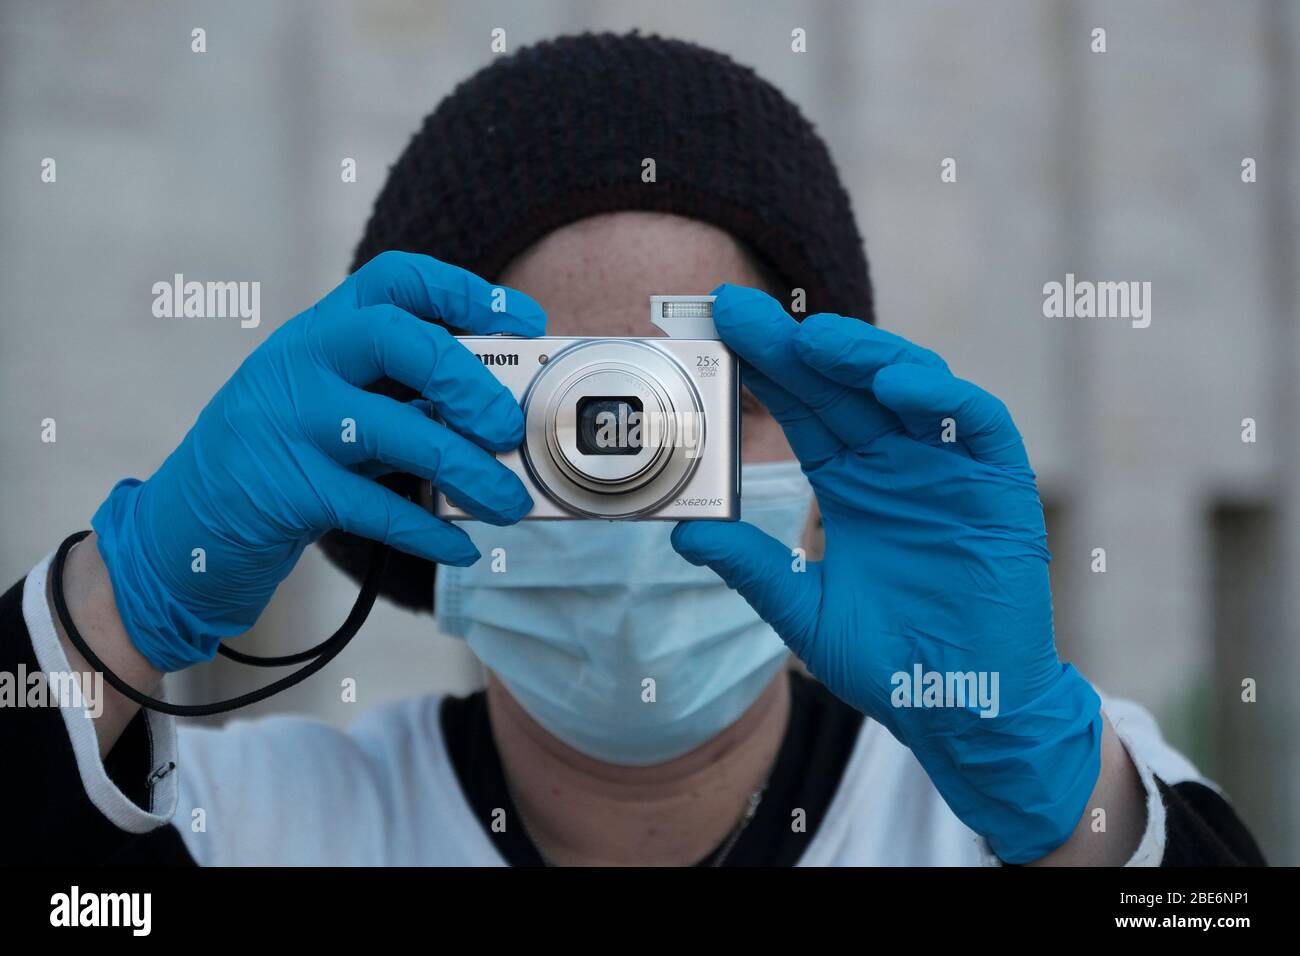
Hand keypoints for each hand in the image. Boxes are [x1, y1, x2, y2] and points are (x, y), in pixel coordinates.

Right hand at [92, 251, 543, 671]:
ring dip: (466, 469)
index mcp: (318, 332)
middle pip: (393, 337)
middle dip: (466, 379)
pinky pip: (374, 507)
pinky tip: (462, 545)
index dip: (466, 293)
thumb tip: (501, 409)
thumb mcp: (336, 409)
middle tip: (508, 426)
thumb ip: (401, 397)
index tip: (525, 324)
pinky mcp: (284, 491)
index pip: (394, 281)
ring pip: (393, 431)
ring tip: (509, 502)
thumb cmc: (282, 463)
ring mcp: (286, 424)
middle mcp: (298, 363)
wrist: (183, 531)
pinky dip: (428, 529)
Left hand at [672, 284, 1102, 862]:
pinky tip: (895, 388)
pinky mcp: (999, 487)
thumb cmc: (893, 662)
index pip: (804, 409)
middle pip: (845, 386)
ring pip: (909, 386)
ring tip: (813, 341)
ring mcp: (949, 470)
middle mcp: (897, 463)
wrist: (967, 711)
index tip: (719, 331)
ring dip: (864, 357)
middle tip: (743, 313)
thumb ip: (755, 569)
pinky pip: (975, 424)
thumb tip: (685, 534)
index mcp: (851, 483)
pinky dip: (940, 399)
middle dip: (796, 346)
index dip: (766, 368)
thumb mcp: (806, 612)